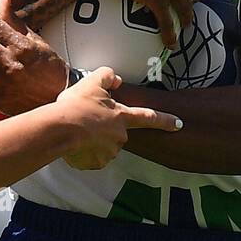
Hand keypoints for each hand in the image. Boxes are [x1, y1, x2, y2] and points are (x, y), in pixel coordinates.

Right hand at [54, 66, 181, 169]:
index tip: (179, 124)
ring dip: (93, 140)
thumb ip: (107, 76)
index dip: (165, 120)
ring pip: (103, 146)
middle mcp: (120, 136)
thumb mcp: (93, 82)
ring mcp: (109, 152)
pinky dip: (84, 152)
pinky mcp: (95, 163)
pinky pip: (91, 158)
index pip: (149, 117)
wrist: (61, 128)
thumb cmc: (77, 105)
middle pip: (117, 132)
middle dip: (104, 129)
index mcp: (122, 117)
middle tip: (86, 121)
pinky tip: (74, 143)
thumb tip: (115, 79)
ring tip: (77, 130)